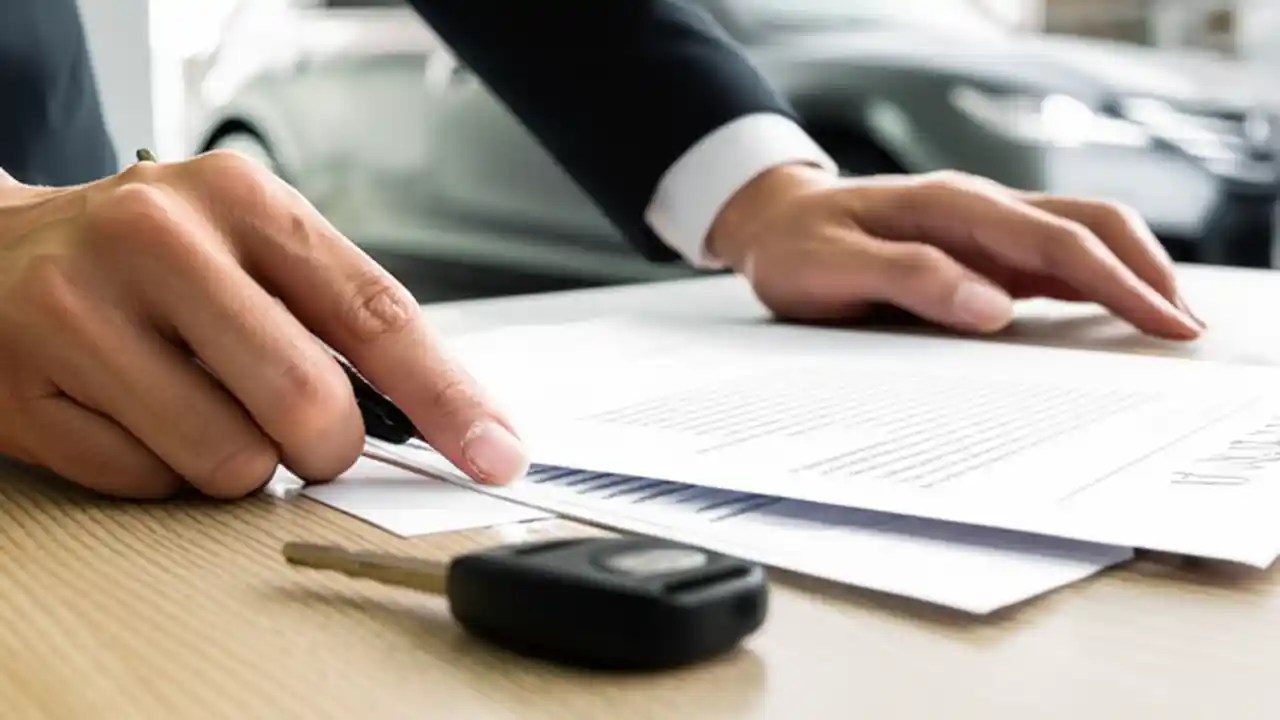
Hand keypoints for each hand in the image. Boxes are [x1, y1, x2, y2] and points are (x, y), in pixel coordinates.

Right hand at [0, 152, 527, 498]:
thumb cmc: (150, 260)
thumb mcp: (247, 247)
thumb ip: (335, 318)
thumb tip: (439, 415)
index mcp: (240, 200)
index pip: (375, 313)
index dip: (447, 398)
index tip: (494, 452)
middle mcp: (158, 241)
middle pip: (308, 404)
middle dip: (325, 447)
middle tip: (302, 431)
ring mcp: (80, 313)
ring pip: (230, 461)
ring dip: (238, 462)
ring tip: (193, 402)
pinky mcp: (26, 390)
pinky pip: (150, 485)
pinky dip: (162, 472)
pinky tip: (129, 411)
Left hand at [707, 164, 1203, 338]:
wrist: (773, 223)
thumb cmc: (797, 246)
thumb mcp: (833, 268)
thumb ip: (910, 279)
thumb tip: (992, 308)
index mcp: (951, 207)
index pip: (1056, 240)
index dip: (1118, 280)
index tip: (1162, 320)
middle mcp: (978, 208)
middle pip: (1089, 224)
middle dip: (1145, 272)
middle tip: (1183, 329)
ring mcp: (982, 227)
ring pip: (1079, 236)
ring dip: (1128, 274)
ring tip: (1165, 325)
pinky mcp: (978, 250)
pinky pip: (1049, 260)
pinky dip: (1092, 284)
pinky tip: (1112, 317)